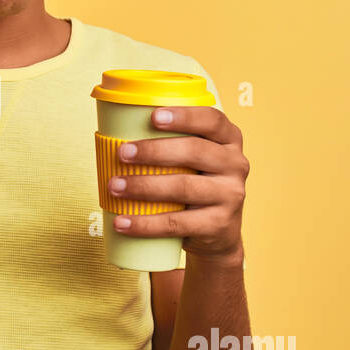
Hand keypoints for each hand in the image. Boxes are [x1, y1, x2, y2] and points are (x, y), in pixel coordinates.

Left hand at [110, 106, 247, 261]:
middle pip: (195, 151)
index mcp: (229, 140)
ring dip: (144, 186)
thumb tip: (115, 135)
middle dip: (154, 151)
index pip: (212, 120)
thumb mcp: (193, 160)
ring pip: (184, 187)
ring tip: (114, 187)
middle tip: (122, 153)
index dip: (184, 116)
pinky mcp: (219, 224)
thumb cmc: (194, 184)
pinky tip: (122, 222)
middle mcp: (235, 164)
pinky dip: (146, 224)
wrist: (217, 234)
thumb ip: (171, 144)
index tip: (153, 117)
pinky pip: (178, 223)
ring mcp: (230, 195)